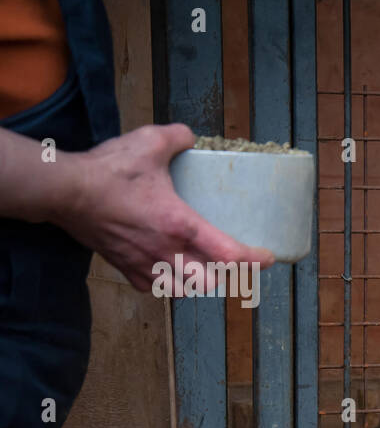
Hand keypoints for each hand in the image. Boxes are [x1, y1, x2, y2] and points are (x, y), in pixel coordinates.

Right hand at [48, 124, 273, 292]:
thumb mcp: (149, 143)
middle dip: (226, 277)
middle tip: (233, 263)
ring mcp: (145, 264)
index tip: (268, 257)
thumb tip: (191, 136)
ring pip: (183, 290)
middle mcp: (167, 252)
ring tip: (204, 270)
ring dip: (197, 283)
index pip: (230, 255)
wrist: (64, 192)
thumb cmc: (107, 170)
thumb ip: (177, 137)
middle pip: (210, 283)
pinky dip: (166, 284)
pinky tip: (168, 272)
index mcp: (180, 225)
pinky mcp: (125, 268)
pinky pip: (153, 288)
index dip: (255, 260)